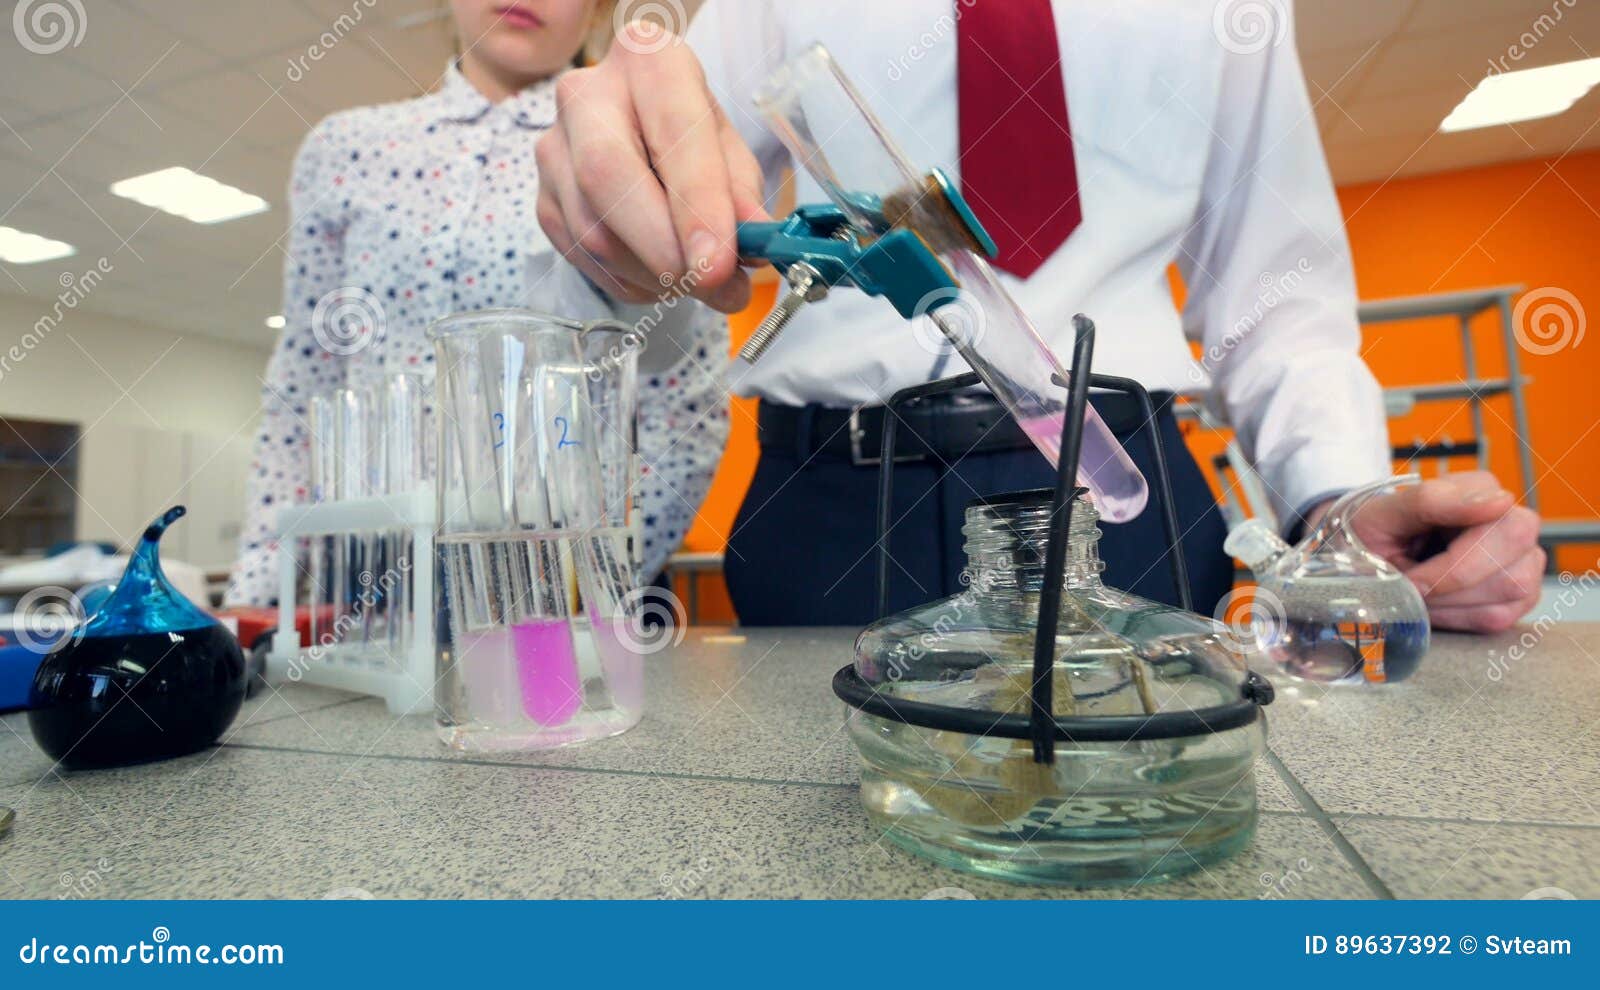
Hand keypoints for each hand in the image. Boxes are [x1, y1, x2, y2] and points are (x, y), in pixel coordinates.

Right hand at [535, 20, 767, 312]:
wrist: (637, 126)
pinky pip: (580, 255)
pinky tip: (658, 276)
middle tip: (705, 284)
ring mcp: (554, 147)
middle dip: (660, 246)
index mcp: (650, 63)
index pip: (672, 132)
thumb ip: (741, 197)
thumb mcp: (730, 151)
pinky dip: (627, 280)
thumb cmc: (690, 137)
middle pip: (605, 175)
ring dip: (651, 274)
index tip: (718, 263)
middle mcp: (587, 95)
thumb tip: (750, 251)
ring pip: (591, 228)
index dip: (696, 205)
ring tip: (694, 282)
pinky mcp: (541, 196)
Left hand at [1325, 471, 1544, 633]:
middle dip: (1453, 588)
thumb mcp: (1384, 514)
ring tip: (1420, 591)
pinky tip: (1435, 602)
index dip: (1454, 566)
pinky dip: (1459, 616)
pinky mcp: (1519, 593)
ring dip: (1452, 603)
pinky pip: (1501, 616)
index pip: (1503, 530)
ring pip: (1510, 593)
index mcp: (1481, 490)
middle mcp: (1512, 521)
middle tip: (1412, 587)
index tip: (1412, 577)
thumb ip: (1433, 501)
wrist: (1359, 556)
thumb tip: (1499, 500)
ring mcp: (1523, 558)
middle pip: (1514, 570)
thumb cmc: (1374, 531)